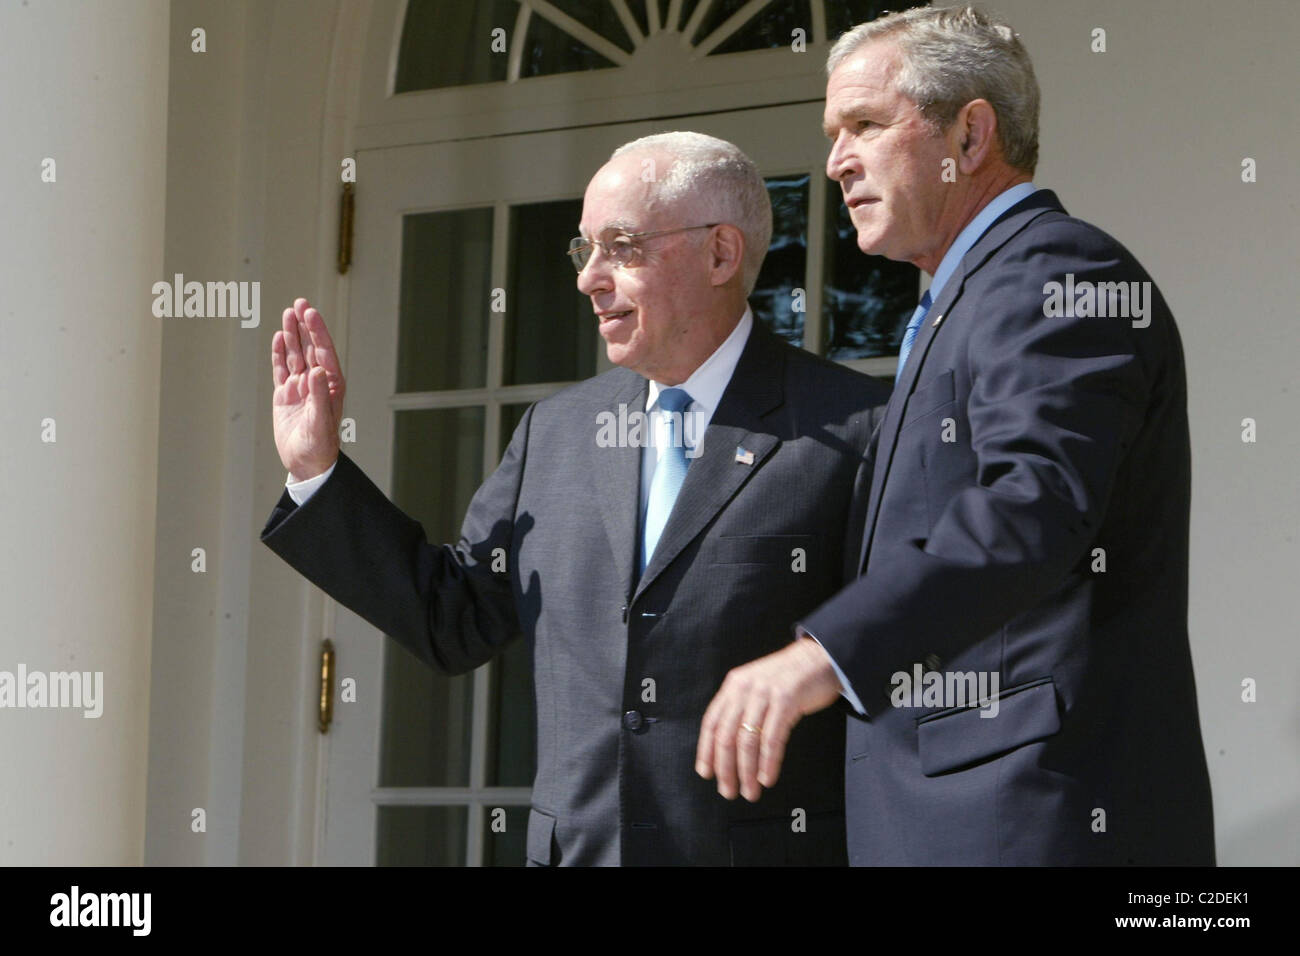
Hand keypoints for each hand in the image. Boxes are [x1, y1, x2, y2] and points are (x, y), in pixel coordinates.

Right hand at [271, 298, 345, 480]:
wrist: (306, 464)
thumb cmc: (320, 446)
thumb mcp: (321, 422)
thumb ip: (319, 396)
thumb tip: (317, 370)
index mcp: (331, 386)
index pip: (324, 352)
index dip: (318, 332)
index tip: (310, 313)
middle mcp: (317, 383)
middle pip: (311, 348)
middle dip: (306, 326)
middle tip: (301, 303)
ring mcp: (301, 387)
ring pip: (296, 355)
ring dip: (292, 335)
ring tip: (288, 313)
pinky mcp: (285, 395)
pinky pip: (281, 369)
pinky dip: (279, 354)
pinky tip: (279, 338)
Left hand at [695, 637, 841, 801]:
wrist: (819, 657)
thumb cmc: (788, 678)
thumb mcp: (756, 687)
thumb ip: (741, 709)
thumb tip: (727, 748)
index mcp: (733, 685)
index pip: (712, 722)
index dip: (706, 751)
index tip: (706, 773)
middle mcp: (744, 688)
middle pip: (726, 735)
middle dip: (725, 768)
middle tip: (729, 791)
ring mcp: (765, 693)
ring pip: (747, 740)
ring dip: (747, 771)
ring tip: (751, 791)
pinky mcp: (786, 699)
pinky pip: (772, 738)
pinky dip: (768, 762)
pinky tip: (768, 777)